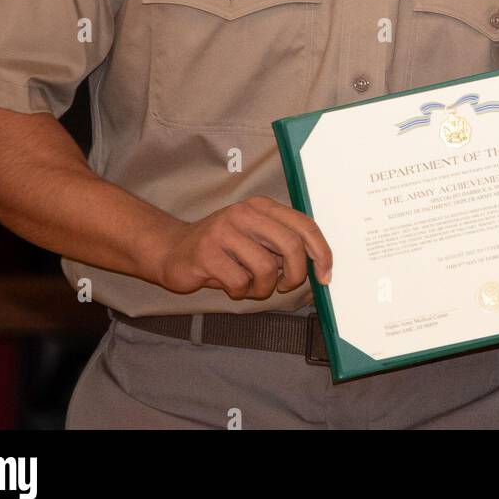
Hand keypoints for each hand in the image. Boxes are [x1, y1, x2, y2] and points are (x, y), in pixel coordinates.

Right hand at [156, 195, 331, 300]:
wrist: (172, 250)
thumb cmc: (222, 249)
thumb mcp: (255, 237)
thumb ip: (282, 243)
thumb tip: (319, 265)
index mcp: (262, 206)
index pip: (304, 225)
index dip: (321, 251)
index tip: (326, 275)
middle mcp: (244, 213)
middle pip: (290, 245)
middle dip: (296, 274)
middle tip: (284, 286)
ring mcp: (224, 231)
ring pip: (266, 268)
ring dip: (263, 288)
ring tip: (250, 286)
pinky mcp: (206, 253)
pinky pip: (240, 283)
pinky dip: (240, 292)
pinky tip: (230, 286)